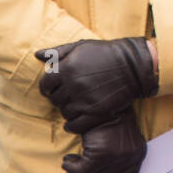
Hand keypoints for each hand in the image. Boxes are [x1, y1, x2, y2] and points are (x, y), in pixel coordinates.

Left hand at [36, 38, 158, 133]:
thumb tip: (38, 55)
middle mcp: (73, 85)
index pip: (45, 84)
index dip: (47, 87)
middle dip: (58, 98)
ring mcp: (85, 100)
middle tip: (67, 96)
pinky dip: (72, 125)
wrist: (134, 66)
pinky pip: (76, 125)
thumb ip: (58, 52)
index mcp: (67, 68)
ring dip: (67, 110)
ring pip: (64, 112)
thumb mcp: (82, 46)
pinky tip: (75, 120)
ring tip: (75, 105)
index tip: (53, 88)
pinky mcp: (96, 112)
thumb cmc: (106, 53)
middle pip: (54, 99)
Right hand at [61, 113, 147, 172]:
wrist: (102, 104)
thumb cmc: (107, 121)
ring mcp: (118, 157)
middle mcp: (131, 157)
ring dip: (77, 172)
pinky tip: (69, 159)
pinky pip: (82, 170)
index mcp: (138, 155)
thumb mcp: (116, 142)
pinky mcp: (102, 154)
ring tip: (70, 164)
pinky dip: (72, 166)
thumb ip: (113, 161)